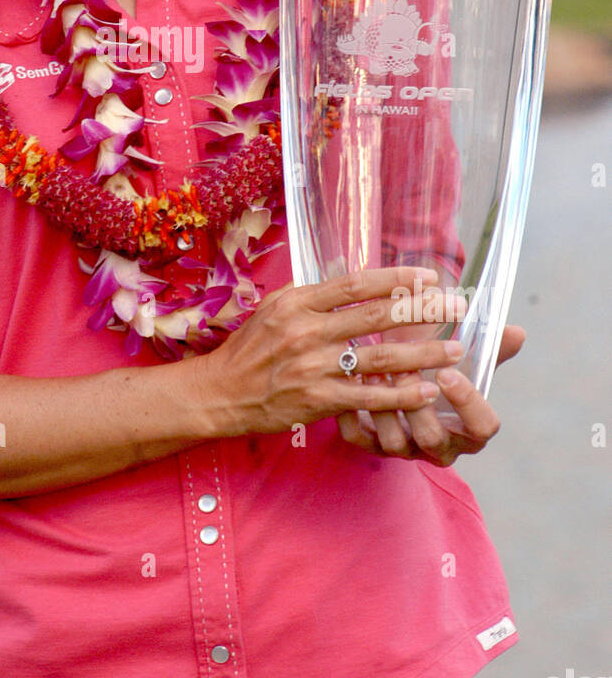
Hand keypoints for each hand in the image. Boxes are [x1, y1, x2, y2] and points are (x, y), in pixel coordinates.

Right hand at [193, 266, 464, 437]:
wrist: (220, 391)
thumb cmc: (250, 348)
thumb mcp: (274, 308)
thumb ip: (312, 296)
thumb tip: (352, 279)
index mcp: (298, 302)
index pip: (356, 284)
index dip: (396, 279)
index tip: (429, 277)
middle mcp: (307, 330)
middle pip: (376, 316)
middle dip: (422, 311)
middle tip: (456, 307)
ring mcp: (313, 366)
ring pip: (380, 357)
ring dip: (424, 354)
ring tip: (456, 350)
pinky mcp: (318, 400)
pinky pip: (369, 396)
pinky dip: (402, 394)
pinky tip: (428, 391)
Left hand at [336, 322, 524, 465]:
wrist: (400, 378)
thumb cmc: (438, 367)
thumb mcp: (464, 357)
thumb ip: (489, 347)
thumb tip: (517, 332)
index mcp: (469, 428)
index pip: (483, 427)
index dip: (469, 403)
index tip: (449, 372)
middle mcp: (439, 446)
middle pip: (433, 439)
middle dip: (417, 404)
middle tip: (404, 370)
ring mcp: (404, 448)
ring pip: (394, 441)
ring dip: (382, 405)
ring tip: (371, 370)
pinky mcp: (371, 445)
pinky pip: (358, 439)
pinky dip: (351, 414)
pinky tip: (348, 384)